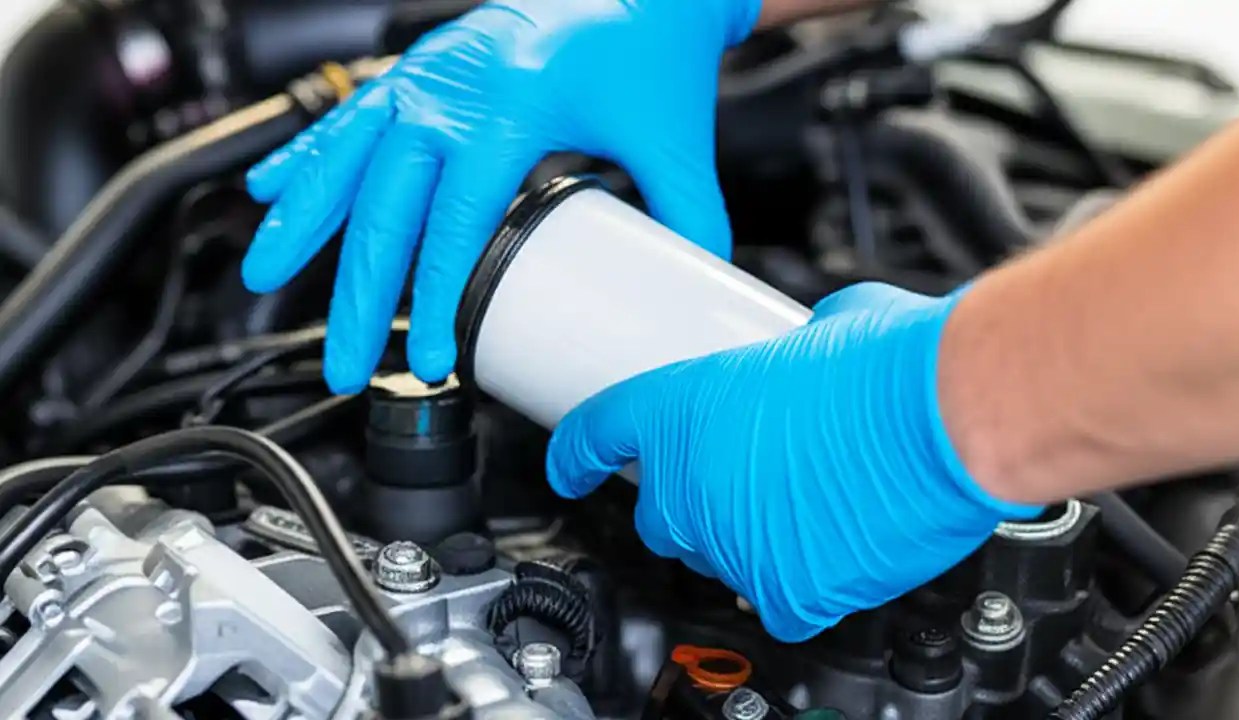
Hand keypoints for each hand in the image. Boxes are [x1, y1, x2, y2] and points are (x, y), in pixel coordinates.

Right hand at [240, 0, 761, 391]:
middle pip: (386, 209)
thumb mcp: (672, 138)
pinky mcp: (418, 69)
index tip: (429, 362)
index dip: (435, 300)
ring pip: (344, 157)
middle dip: (360, 297)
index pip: (456, 224)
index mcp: (509, 108)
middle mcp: (450, 89)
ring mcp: (425, 75)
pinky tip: (267, 189)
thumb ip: (685, 217)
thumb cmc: (647, 42)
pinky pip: (347, 117)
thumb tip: (691, 286)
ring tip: (263, 276)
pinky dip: (306, 155)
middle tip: (348, 365)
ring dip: (300, 221)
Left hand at [545, 283, 1040, 640]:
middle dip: (694, 500)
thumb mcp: (825, 323)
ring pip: (719, 558)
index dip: (577, 453)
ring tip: (814, 500)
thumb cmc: (892, 364)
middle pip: (662, 514)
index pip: (598, 434)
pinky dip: (799, 583)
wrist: (949, 415)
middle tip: (752, 474)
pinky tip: (830, 550)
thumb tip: (813, 338)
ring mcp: (733, 544)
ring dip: (751, 537)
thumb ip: (792, 341)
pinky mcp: (787, 591)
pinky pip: (775, 602)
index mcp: (682, 408)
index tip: (572, 466)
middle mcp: (691, 483)